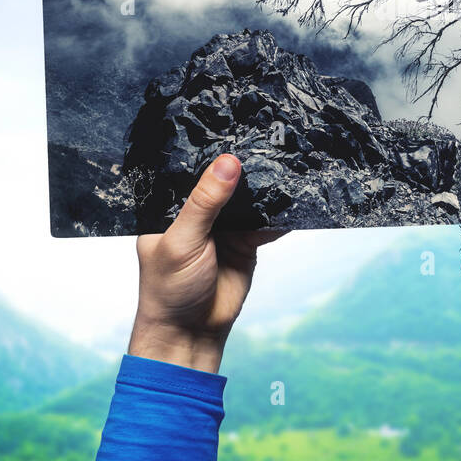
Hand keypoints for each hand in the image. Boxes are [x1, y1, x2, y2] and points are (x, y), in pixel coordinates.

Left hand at [128, 154, 281, 373]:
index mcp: (170, 208)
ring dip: (263, 191)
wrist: (190, 333)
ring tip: (283, 165)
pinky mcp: (245, 244)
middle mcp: (198, 214)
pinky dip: (278, 216)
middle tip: (266, 141)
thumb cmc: (169, 289)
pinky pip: (265, 224)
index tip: (234, 127)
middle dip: (243, 168)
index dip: (211, 154)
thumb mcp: (183, 240)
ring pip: (247, 202)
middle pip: (224, 183)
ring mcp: (223, 229)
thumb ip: (205, 202)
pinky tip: (291, 201)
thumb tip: (228, 163)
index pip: (192, 172)